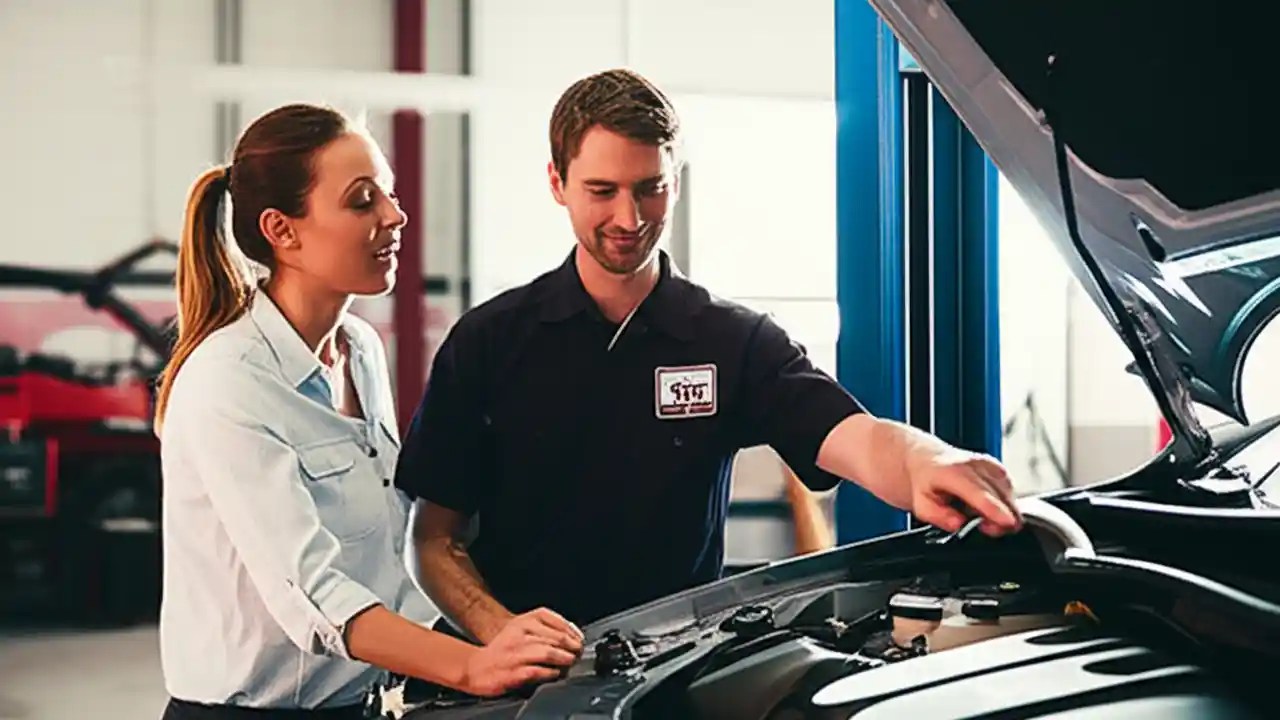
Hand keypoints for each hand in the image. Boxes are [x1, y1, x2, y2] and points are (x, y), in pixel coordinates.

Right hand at [460, 608, 583, 696]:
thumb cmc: (501, 650)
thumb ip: (542, 630)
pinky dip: (551, 672)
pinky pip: (538, 670)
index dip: (571, 630)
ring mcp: (516, 653)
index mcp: (522, 621)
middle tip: (578, 652)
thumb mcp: (519, 630)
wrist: (476, 668)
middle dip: (571, 646)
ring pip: (548, 652)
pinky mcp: (514, 672)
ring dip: (564, 658)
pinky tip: (556, 673)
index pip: (553, 619)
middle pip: (555, 637)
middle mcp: (519, 634)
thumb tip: (571, 635)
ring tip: (570, 662)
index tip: (579, 638)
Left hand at [906, 448, 1021, 536]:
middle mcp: (975, 465)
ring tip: (979, 514)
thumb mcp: (921, 505)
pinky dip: (1003, 502)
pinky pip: (1009, 491)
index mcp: (953, 473)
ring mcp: (989, 464)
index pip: (979, 494)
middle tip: (984, 528)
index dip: (995, 510)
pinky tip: (987, 504)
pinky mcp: (998, 468)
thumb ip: (940, 517)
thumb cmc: (925, 482)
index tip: (1008, 523)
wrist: (927, 458)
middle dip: (1000, 519)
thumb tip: (960, 524)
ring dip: (1002, 511)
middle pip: (1000, 496)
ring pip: (1008, 495)